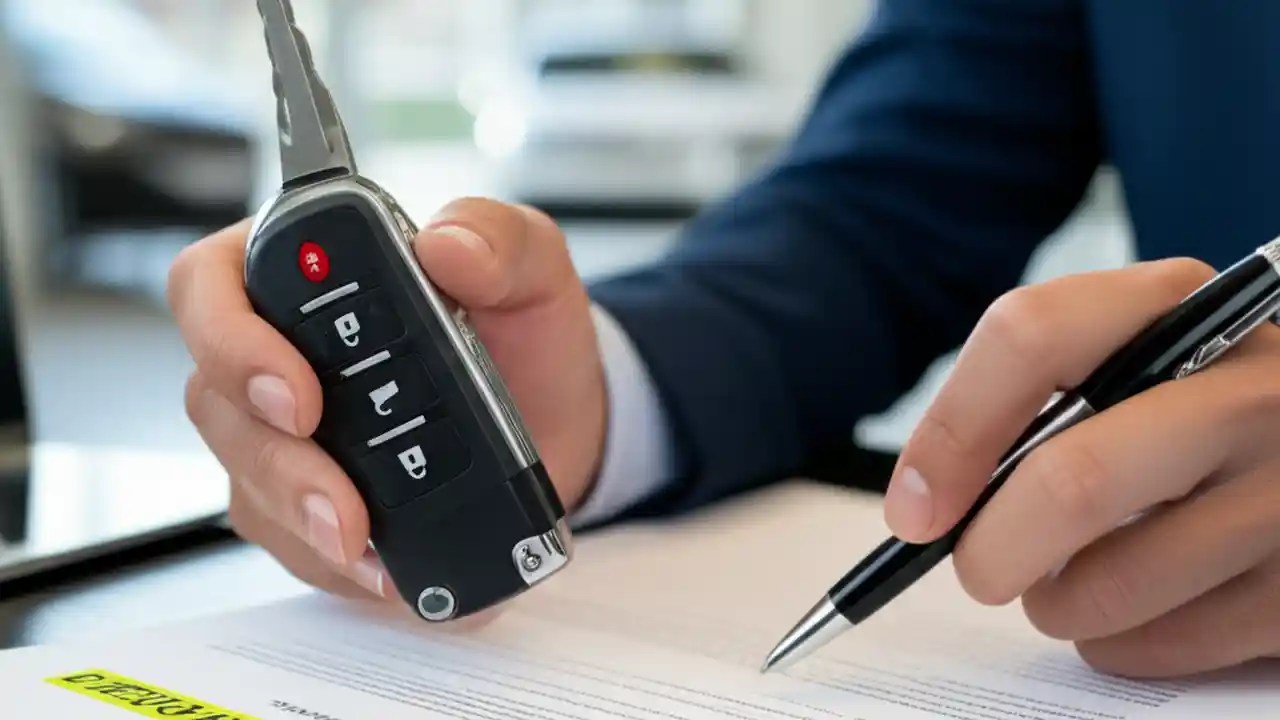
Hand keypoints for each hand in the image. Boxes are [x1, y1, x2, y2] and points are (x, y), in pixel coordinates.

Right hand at [167, 198, 605, 602]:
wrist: (559, 420)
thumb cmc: (525, 331)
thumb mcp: (531, 265)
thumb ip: (495, 238)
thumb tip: (449, 245)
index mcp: (303, 270)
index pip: (211, 286)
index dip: (230, 341)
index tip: (297, 393)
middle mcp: (276, 349)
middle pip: (218, 401)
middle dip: (275, 459)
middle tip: (341, 499)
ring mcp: (283, 433)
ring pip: (250, 481)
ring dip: (304, 518)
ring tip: (367, 542)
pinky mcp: (306, 501)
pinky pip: (294, 541)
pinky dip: (339, 561)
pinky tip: (387, 568)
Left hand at [885, 258, 1279, 677]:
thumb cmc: (1192, 410)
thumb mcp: (1132, 365)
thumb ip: (1033, 404)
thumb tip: (923, 502)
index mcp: (1177, 306)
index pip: (1031, 336)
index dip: (953, 430)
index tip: (914, 508)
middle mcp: (1251, 387)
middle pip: (1074, 482)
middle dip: (993, 549)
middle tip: (977, 570)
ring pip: (1112, 585)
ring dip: (1055, 605)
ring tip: (1065, 586)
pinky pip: (1168, 644)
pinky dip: (1118, 644)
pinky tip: (1135, 610)